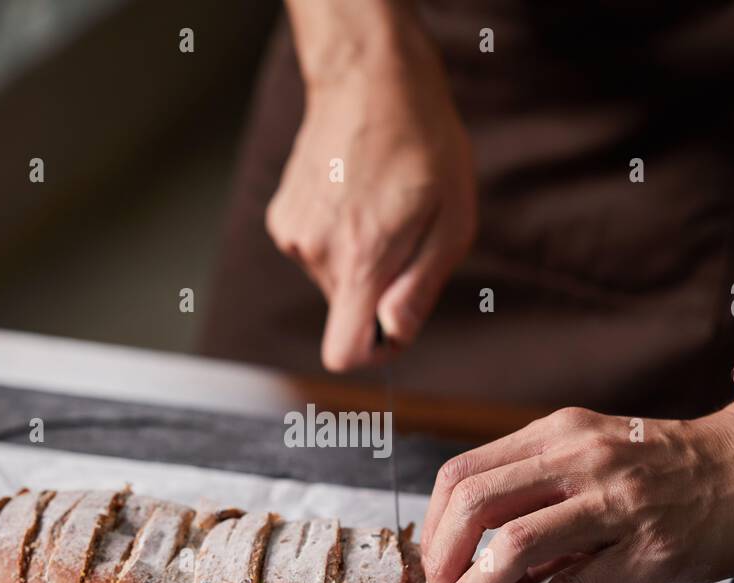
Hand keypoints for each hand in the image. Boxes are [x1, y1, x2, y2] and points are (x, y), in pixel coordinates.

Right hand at [267, 7, 475, 371]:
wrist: (369, 80)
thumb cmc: (423, 146)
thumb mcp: (452, 222)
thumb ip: (420, 288)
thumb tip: (394, 333)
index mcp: (359, 261)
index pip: (343, 352)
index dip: (374, 352)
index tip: (392, 326)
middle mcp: (315, 254)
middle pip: (345, 310)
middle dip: (377, 287)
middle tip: (406, 236)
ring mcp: (292, 234)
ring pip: (331, 278)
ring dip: (359, 257)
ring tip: (381, 206)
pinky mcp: (281, 217)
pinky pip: (315, 250)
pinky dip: (337, 235)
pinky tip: (355, 194)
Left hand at [419, 402, 733, 582]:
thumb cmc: (673, 467)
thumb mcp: (595, 457)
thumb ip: (541, 498)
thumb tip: (483, 559)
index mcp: (557, 435)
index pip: (463, 475)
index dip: (433, 527)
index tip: (434, 564)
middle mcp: (580, 460)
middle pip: (474, 504)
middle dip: (441, 560)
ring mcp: (616, 502)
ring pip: (515, 545)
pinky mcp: (651, 547)